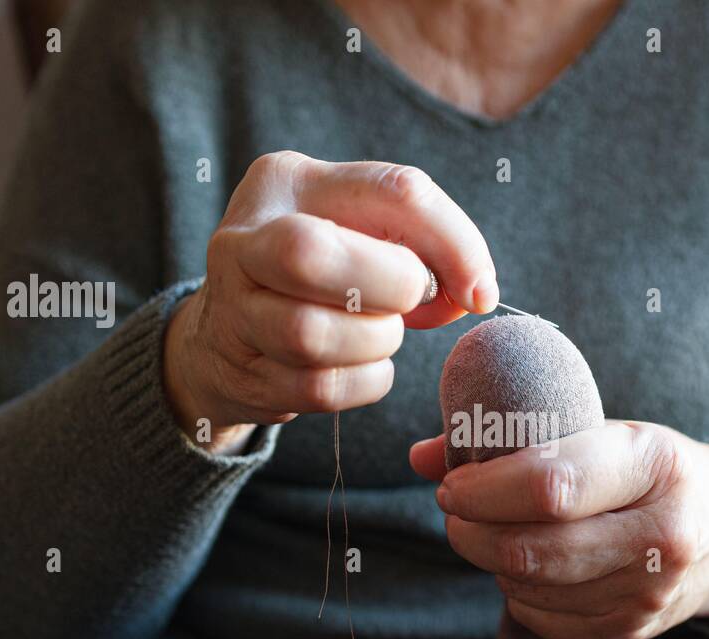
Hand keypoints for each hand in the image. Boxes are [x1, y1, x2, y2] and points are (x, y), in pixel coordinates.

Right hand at [164, 151, 498, 453]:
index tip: (479, 291)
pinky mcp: (241, 374)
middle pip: (309, 254)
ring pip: (310, 333)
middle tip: (411, 302)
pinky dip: (365, 382)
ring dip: (375, 341)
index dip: (454, 244)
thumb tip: (477, 294)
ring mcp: (232, 310)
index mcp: (287, 181)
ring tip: (382, 334)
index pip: (393, 192)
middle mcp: (243, 239)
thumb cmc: (322, 275)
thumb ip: (427, 247)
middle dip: (388, 286)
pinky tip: (366, 367)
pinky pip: (320, 388)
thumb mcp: (366, 232)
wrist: (229, 336)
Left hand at [410, 421, 708, 638]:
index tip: (452, 487)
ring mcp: (651, 590)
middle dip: (472, 533)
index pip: (550, 486)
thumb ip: (516, 437)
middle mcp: (662, 532)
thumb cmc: (650, 469)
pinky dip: (519, 594)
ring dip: (493, 562)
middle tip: (456, 516)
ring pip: (533, 588)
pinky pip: (546, 620)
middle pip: (533, 548)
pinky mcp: (635, 628)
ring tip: (491, 535)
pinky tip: (524, 568)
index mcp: (653, 463)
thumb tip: (423, 456)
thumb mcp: (605, 431)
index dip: (484, 491)